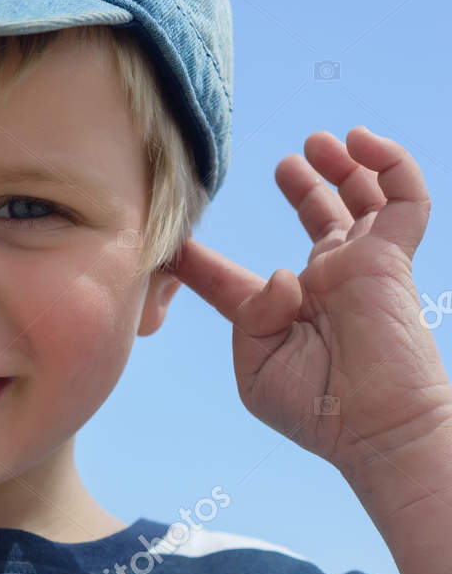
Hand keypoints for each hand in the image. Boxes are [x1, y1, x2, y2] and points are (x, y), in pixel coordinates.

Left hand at [170, 126, 450, 472]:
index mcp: (277, 313)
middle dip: (302, 186)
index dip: (198, 261)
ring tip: (319, 143)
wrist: (376, 430)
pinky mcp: (391, 258)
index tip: (167, 243)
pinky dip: (390, 164)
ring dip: (342, 166)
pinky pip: (405, 199)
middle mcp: (320, 282)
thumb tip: (281, 274)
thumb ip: (251, 315)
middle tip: (285, 163)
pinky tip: (361, 143)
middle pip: (315, 218)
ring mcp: (358, 266)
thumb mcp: (259, 368)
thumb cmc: (318, 411)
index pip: (231, 277)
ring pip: (360, 199)